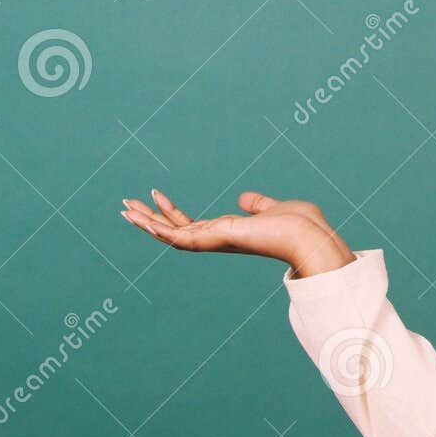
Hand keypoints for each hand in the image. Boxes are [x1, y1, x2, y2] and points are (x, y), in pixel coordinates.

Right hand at [119, 189, 354, 277]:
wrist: (309, 234)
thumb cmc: (298, 225)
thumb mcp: (272, 208)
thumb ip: (257, 205)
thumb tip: (244, 199)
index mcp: (229, 233)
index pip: (192, 225)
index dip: (171, 213)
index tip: (156, 195)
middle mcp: (219, 240)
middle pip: (174, 231)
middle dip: (150, 220)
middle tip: (126, 206)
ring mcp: (217, 241)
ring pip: (172, 236)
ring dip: (148, 224)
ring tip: (126, 210)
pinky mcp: (218, 239)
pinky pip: (183, 238)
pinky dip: (163, 231)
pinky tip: (145, 221)